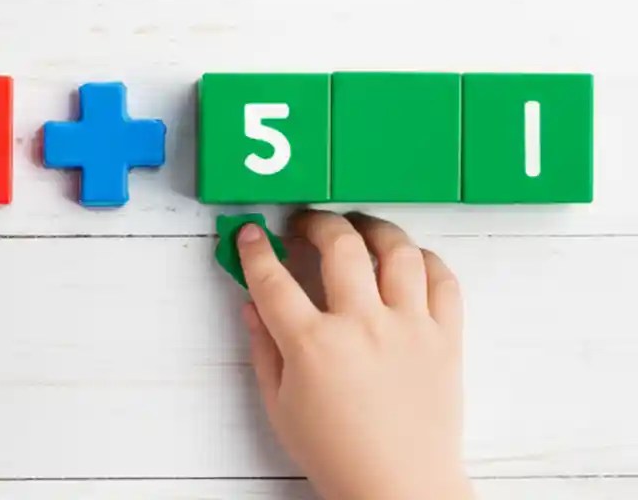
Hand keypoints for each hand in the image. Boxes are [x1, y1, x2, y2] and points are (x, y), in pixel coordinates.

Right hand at [236, 210, 472, 499]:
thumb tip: (251, 304)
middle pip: (340, 245)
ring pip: (398, 251)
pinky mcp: (445, 339)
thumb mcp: (279, 406)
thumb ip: (263, 349)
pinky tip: (407, 260)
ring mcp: (409, 328)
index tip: (252, 235)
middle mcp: (362, 327)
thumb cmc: (337, 454)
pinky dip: (425, 260)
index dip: (256, 249)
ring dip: (374, 229)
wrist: (400, 487)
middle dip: (316, 222)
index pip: (273, 279)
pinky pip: (443, 280)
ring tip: (359, 229)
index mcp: (313, 346)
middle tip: (306, 225)